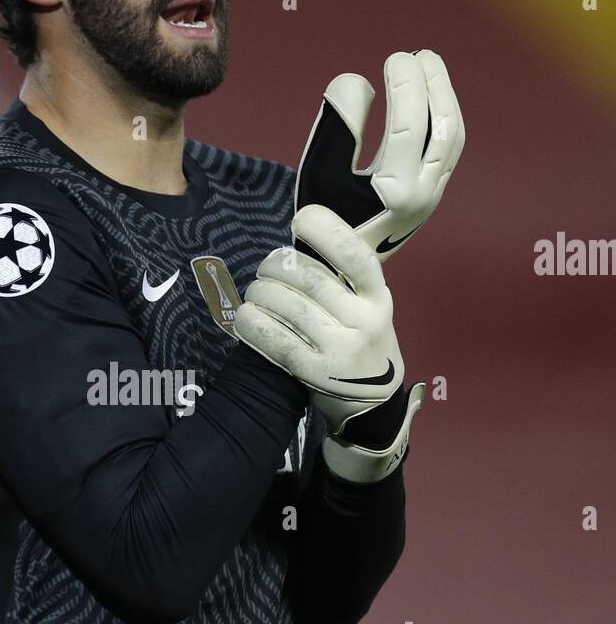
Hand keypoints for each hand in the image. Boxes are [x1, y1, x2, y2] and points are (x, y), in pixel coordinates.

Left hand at [233, 204, 403, 436]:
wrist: (373, 402)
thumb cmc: (359, 340)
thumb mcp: (365, 307)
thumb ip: (340, 280)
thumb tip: (293, 245)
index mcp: (378, 296)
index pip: (354, 255)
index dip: (326, 231)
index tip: (300, 221)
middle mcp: (365, 320)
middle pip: (309, 279)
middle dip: (275, 268)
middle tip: (263, 271)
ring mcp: (343, 349)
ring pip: (289, 307)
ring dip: (260, 294)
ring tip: (254, 295)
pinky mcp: (318, 373)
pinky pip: (277, 340)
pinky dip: (254, 325)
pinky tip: (246, 318)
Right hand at [294, 49, 464, 261]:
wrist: (335, 267)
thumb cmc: (320, 218)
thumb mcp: (319, 170)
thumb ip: (337, 124)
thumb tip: (360, 81)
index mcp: (394, 190)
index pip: (411, 123)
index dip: (407, 84)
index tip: (394, 58)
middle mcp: (422, 195)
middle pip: (444, 126)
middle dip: (435, 84)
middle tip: (419, 55)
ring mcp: (432, 198)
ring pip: (452, 138)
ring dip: (444, 98)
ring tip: (428, 68)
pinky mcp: (431, 197)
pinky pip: (447, 150)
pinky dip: (442, 118)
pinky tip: (429, 100)